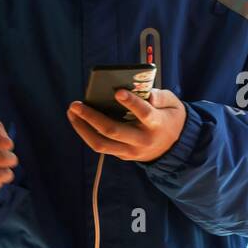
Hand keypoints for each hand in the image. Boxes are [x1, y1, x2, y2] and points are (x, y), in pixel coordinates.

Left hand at [67, 88, 186, 162]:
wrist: (175, 147)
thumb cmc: (169, 118)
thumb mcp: (173, 104)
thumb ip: (160, 96)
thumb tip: (143, 92)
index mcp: (157, 124)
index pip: (144, 114)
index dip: (131, 103)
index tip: (118, 92)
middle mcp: (142, 140)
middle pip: (113, 130)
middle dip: (92, 117)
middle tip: (76, 104)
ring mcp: (131, 151)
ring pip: (101, 144)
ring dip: (82, 128)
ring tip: (72, 112)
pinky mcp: (123, 155)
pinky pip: (101, 146)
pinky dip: (87, 133)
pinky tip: (78, 120)